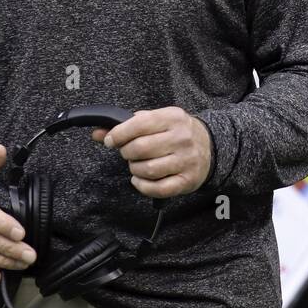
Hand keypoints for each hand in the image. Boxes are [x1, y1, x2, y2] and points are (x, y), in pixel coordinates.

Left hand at [93, 107, 212, 197]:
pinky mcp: (187, 180)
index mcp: (173, 118)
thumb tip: (98, 134)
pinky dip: (142, 186)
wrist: (210, 145)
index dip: (118, 134)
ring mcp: (186, 160)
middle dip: (126, 152)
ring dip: (134, 169)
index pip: (138, 124)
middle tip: (127, 153)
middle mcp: (182, 138)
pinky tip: (140, 180)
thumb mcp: (156, 120)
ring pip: (148, 170)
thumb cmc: (176, 132)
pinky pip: (158, 189)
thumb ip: (127, 125)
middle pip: (140, 148)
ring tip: (136, 165)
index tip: (110, 141)